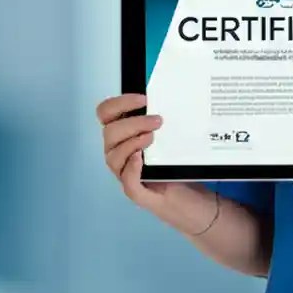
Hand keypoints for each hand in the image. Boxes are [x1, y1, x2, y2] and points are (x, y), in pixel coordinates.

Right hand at [95, 93, 173, 211]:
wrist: (187, 194)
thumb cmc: (173, 162)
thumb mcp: (165, 136)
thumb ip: (156, 120)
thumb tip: (162, 97)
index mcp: (121, 135)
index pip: (105, 113)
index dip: (119, 103)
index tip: (143, 99)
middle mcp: (117, 153)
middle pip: (110, 133)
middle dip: (134, 123)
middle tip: (157, 121)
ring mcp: (124, 174)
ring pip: (114, 156)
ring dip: (133, 142)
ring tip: (152, 138)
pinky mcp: (136, 192)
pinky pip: (127, 181)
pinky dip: (132, 168)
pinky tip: (141, 159)